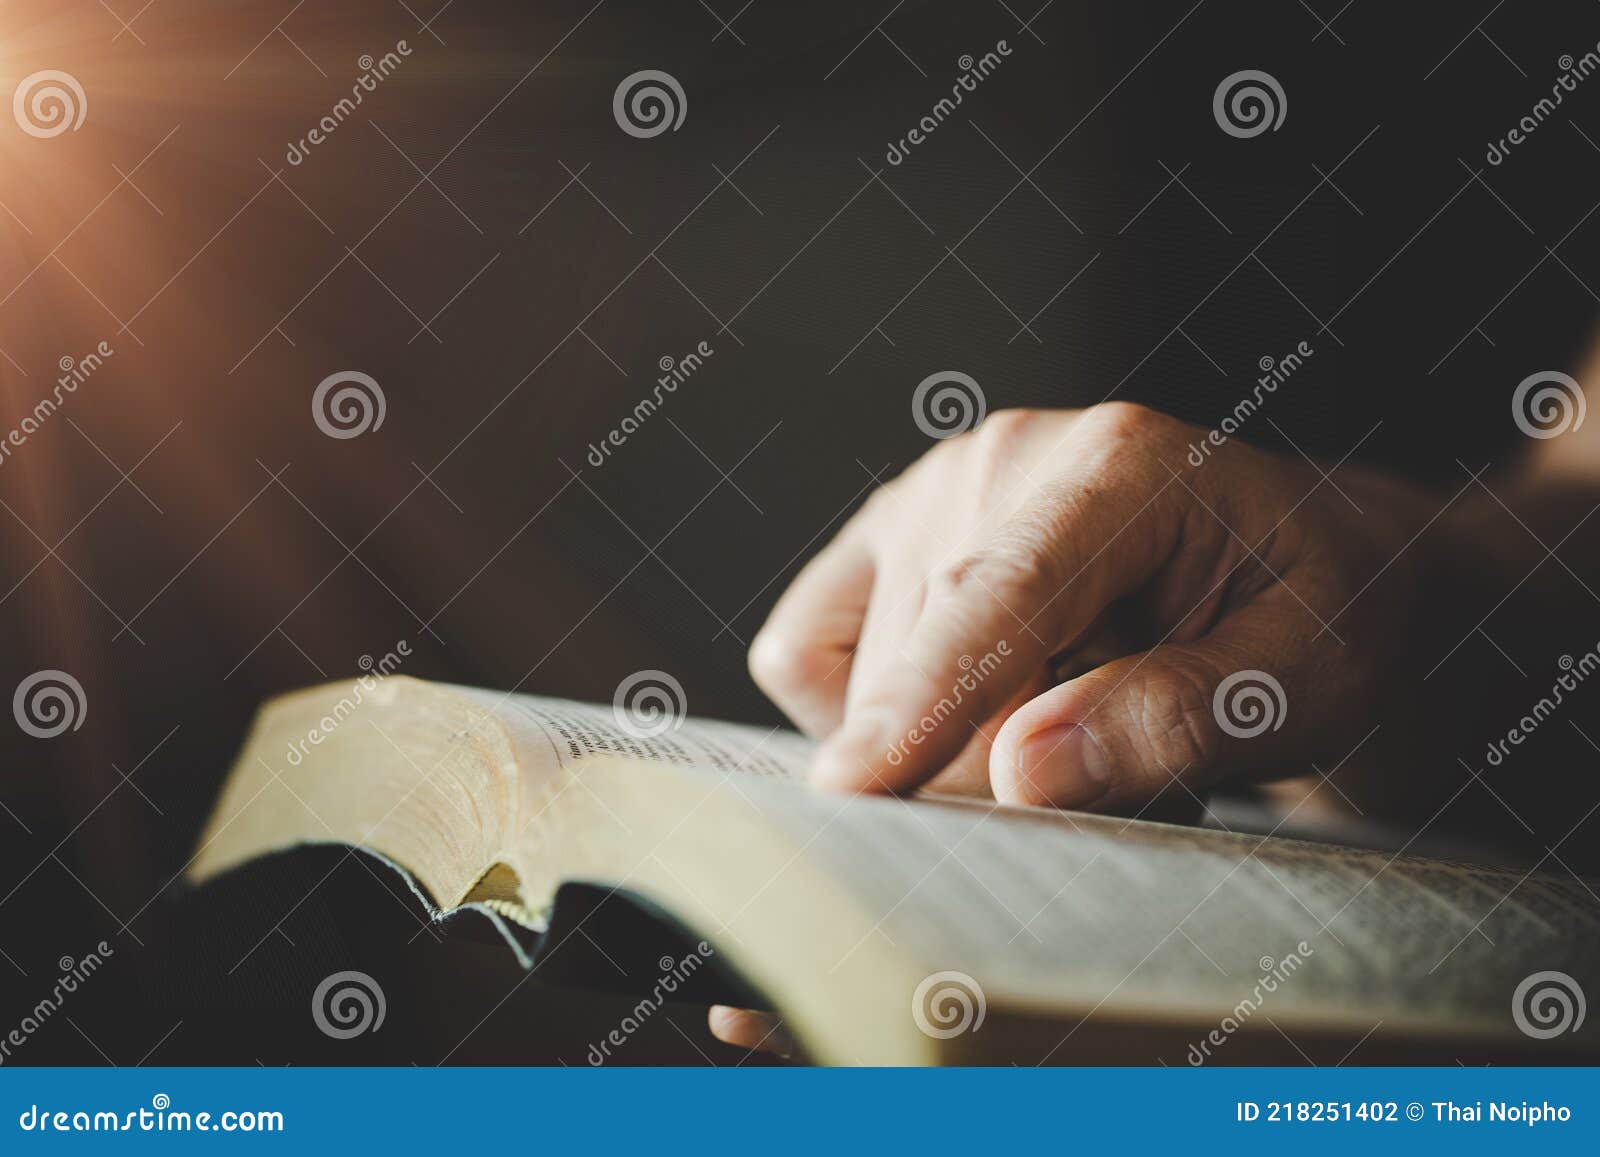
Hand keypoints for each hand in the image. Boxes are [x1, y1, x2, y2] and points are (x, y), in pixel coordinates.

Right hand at [748, 402, 1441, 811]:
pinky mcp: (885, 538)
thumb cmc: (1319, 609)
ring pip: (868, 678)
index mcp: (1119, 466)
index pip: (1003, 594)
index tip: (860, 786)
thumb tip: (1023, 770)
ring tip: (1072, 715)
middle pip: (932, 661)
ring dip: (956, 746)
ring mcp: (931, 492)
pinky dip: (864, 710)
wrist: (1303, 557)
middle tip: (1129, 763)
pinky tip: (966, 704)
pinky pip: (805, 652)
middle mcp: (1003, 458)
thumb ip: (1175, 719)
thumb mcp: (1306, 678)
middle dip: (1004, 765)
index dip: (930, 697)